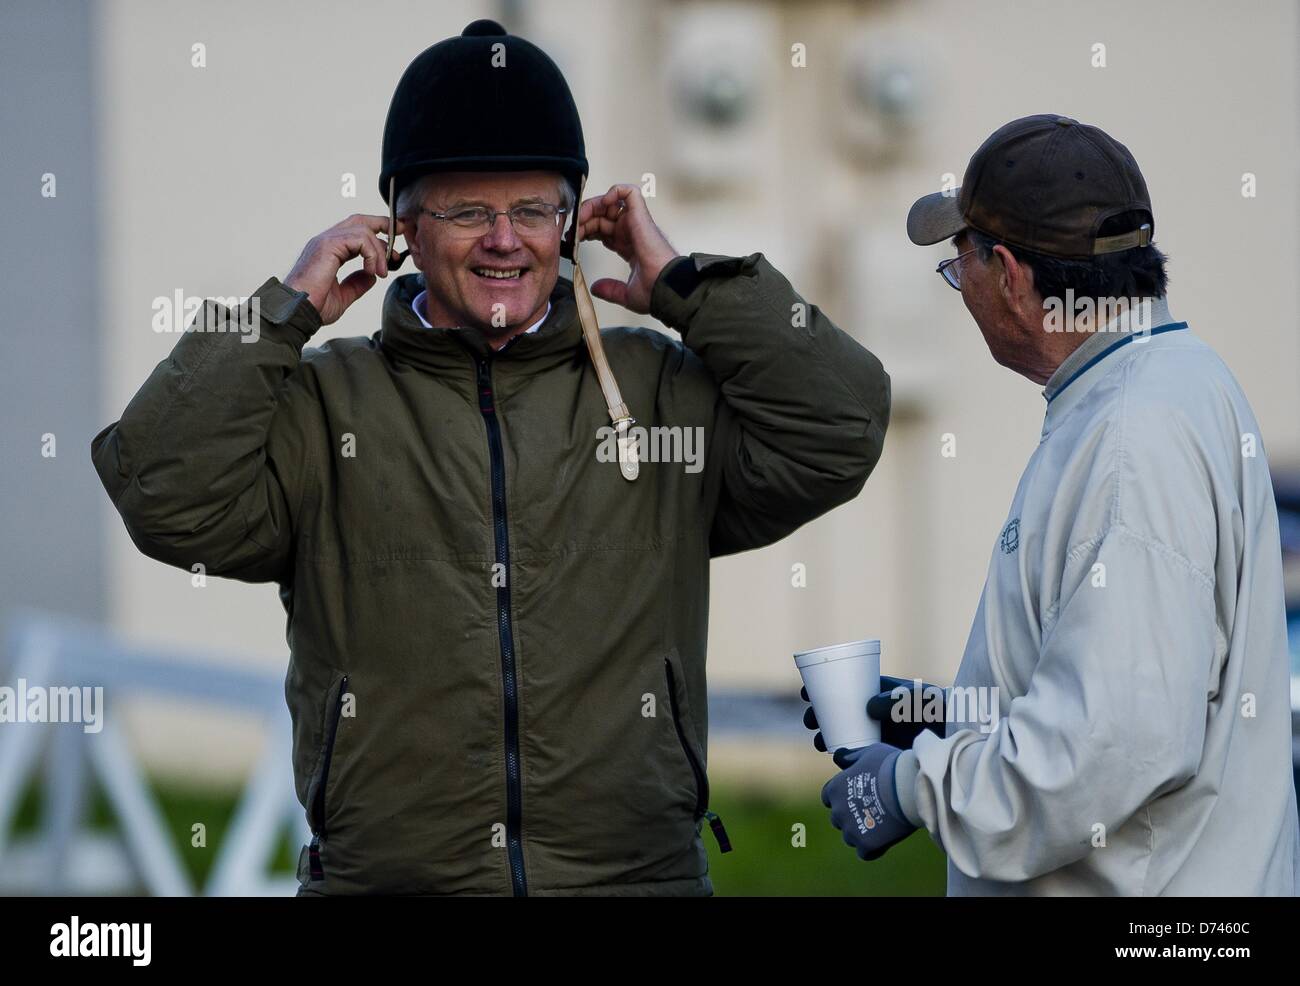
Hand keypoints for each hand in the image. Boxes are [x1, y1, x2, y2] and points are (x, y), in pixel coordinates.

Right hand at [284, 214, 407, 325]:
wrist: (299, 311)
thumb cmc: (314, 306)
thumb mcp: (343, 295)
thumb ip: (357, 283)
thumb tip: (372, 275)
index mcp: (329, 251)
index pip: (356, 232)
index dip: (377, 235)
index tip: (394, 248)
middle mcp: (326, 241)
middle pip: (359, 220)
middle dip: (383, 224)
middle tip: (401, 233)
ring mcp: (326, 241)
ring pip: (363, 230)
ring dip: (380, 250)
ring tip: (382, 271)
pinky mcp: (328, 245)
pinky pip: (359, 239)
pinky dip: (372, 254)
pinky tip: (373, 270)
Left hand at [575, 184, 678, 313]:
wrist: (666, 288)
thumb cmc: (655, 291)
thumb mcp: (627, 294)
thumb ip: (611, 290)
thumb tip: (596, 288)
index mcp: (629, 246)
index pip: (604, 231)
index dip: (587, 232)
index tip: (575, 240)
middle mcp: (632, 232)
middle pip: (603, 216)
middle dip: (584, 220)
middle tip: (572, 231)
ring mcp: (636, 223)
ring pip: (611, 202)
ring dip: (592, 207)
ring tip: (581, 219)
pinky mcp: (640, 216)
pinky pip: (629, 193)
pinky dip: (615, 191)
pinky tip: (602, 204)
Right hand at [801, 676, 945, 751]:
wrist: (956, 742)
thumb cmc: (941, 713)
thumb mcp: (919, 699)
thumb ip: (896, 699)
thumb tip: (868, 708)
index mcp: (879, 692)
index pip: (845, 687)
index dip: (822, 688)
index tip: (805, 692)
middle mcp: (874, 713)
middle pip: (838, 712)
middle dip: (818, 716)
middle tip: (809, 721)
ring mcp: (877, 734)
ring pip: (843, 734)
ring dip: (826, 737)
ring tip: (819, 743)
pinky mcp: (880, 754)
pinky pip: (856, 756)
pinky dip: (844, 758)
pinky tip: (838, 760)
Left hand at [821, 742, 914, 860]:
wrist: (909, 787)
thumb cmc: (890, 766)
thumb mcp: (868, 753)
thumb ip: (851, 757)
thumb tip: (839, 757)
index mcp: (834, 789)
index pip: (829, 798)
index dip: (842, 798)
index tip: (858, 797)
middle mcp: (838, 811)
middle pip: (839, 819)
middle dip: (852, 816)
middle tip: (873, 809)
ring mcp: (850, 830)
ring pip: (851, 837)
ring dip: (863, 833)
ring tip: (883, 824)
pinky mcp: (867, 845)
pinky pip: (865, 852)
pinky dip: (874, 848)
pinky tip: (887, 838)